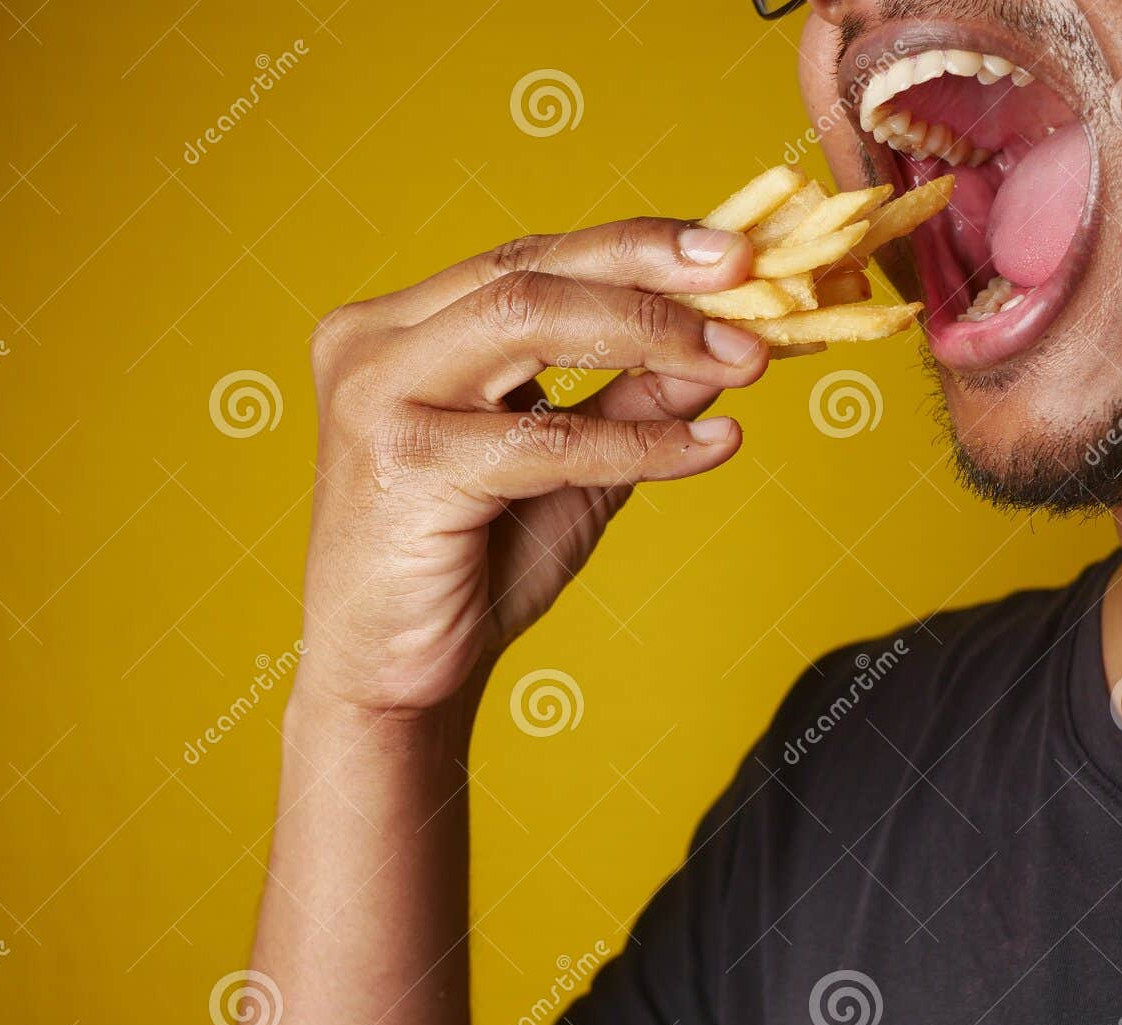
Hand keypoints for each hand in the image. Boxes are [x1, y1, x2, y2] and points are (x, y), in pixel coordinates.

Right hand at [293, 218, 766, 716]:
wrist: (394, 681)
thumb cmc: (473, 568)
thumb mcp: (574, 470)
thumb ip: (634, 401)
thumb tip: (727, 342)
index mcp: (400, 327)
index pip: (529, 258)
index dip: (636, 246)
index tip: (732, 252)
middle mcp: (373, 343)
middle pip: (528, 271)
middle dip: (649, 272)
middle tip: (748, 277)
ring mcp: (377, 397)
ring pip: (527, 322)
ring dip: (650, 333)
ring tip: (741, 358)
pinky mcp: (403, 465)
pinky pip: (544, 439)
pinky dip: (637, 442)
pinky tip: (708, 449)